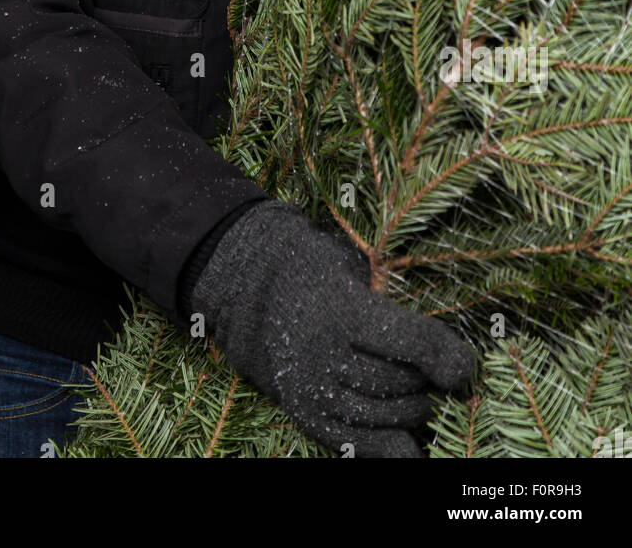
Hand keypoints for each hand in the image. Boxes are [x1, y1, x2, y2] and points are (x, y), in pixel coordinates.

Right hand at [191, 200, 474, 457]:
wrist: (257, 293)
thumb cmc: (322, 276)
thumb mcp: (357, 273)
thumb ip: (400, 317)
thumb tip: (454, 367)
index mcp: (335, 305)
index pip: (403, 339)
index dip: (441, 355)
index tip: (465, 368)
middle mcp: (319, 350)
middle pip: (396, 381)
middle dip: (426, 382)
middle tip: (437, 374)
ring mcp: (308, 387)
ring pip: (381, 414)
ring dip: (412, 411)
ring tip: (419, 395)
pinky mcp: (305, 413)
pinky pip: (356, 443)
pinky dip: (390, 448)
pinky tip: (410, 446)